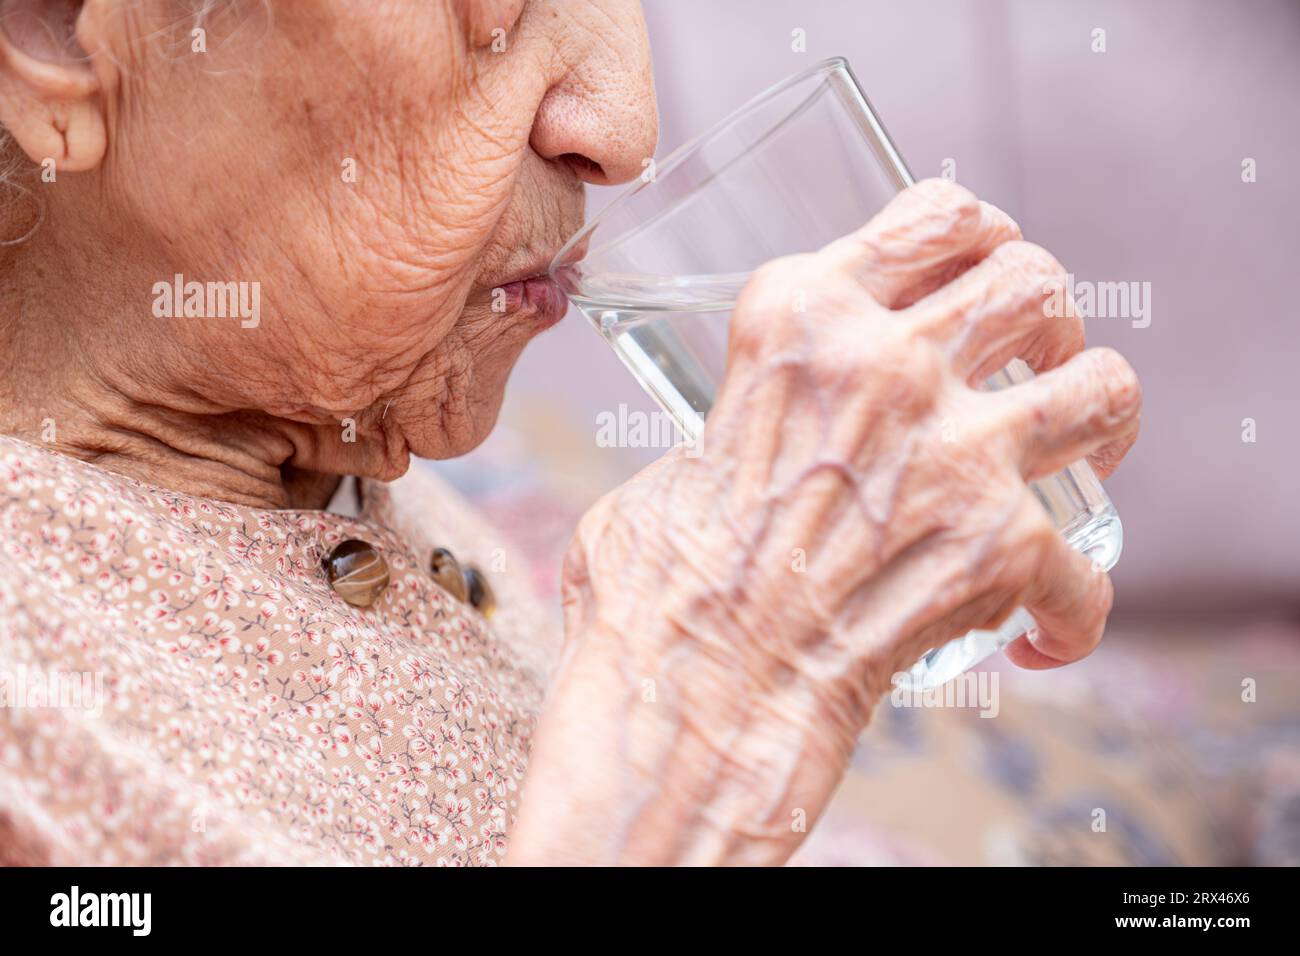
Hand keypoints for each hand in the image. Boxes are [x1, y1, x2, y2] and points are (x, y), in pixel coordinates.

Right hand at [509, 179, 1140, 864]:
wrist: (693, 690)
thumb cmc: (662, 585)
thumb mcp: (680, 446)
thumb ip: (741, 419)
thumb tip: (747, 444)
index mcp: (801, 319)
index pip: (932, 215)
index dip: (979, 232)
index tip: (985, 261)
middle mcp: (887, 363)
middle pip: (1032, 282)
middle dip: (1050, 317)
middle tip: (1033, 359)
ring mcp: (956, 451)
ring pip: (1103, 384)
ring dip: (1102, 415)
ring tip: (1080, 449)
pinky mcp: (999, 547)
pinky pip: (1087, 571)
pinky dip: (1072, 610)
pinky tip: (1041, 635)